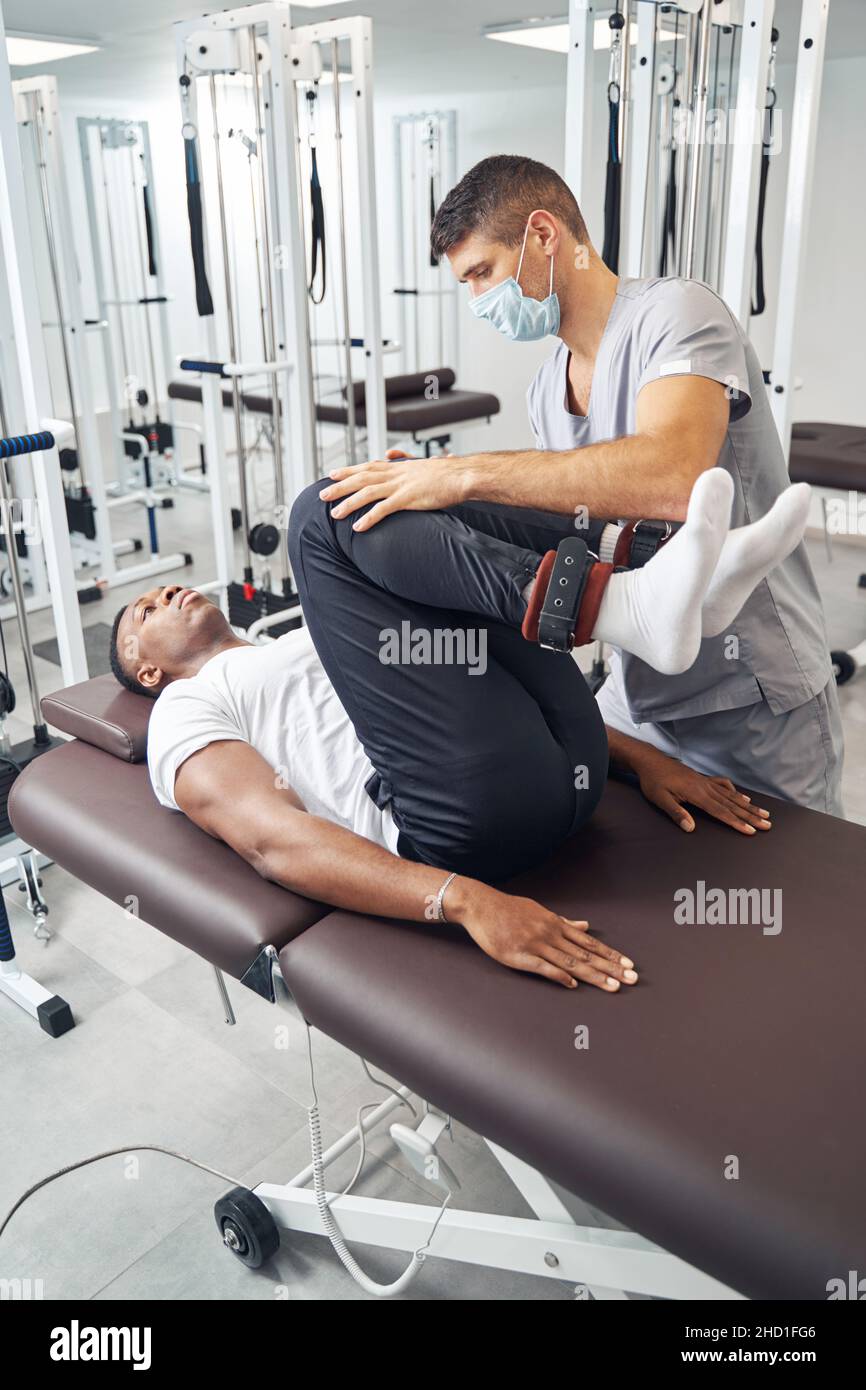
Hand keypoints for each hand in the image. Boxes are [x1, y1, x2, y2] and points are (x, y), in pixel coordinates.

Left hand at [318, 447, 470, 531]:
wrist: (463, 476)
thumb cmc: (449, 474)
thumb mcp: (425, 465)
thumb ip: (409, 462)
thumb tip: (397, 456)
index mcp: (399, 467)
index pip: (368, 466)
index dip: (349, 470)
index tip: (333, 474)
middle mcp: (396, 474)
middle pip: (361, 478)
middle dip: (340, 486)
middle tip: (322, 494)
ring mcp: (401, 486)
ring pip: (367, 493)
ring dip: (349, 503)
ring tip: (334, 514)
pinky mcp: (409, 499)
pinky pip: (384, 509)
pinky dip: (369, 518)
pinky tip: (358, 528)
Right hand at [449, 879, 638, 990]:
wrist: (481, 906)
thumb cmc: (510, 909)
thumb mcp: (540, 911)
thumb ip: (564, 921)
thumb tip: (585, 925)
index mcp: (556, 924)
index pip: (590, 943)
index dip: (610, 955)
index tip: (628, 964)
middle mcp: (551, 934)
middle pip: (586, 954)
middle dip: (610, 968)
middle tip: (632, 979)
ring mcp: (536, 944)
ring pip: (570, 962)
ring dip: (593, 975)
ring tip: (612, 986)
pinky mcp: (520, 955)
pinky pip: (543, 967)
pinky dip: (559, 976)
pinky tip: (573, 985)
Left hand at [635, 745, 770, 834]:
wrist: (651, 761)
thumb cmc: (654, 781)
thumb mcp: (660, 799)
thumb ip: (676, 813)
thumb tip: (690, 828)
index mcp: (697, 794)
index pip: (721, 812)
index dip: (737, 823)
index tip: (751, 831)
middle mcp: (705, 787)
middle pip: (732, 805)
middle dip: (751, 816)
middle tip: (768, 824)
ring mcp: (705, 782)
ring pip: (731, 796)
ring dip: (748, 806)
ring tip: (764, 813)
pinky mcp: (703, 779)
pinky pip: (724, 785)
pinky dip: (735, 792)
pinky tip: (743, 797)